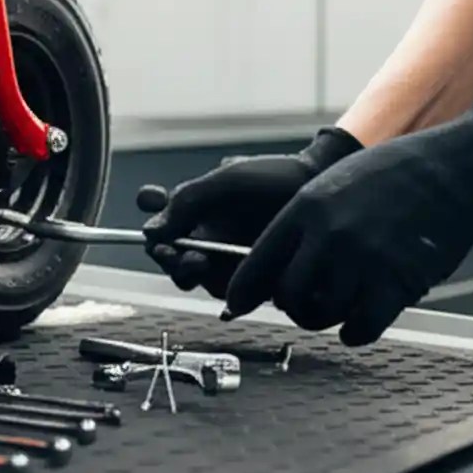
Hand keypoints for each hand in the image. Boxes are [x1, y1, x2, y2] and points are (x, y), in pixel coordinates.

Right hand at [138, 127, 362, 297]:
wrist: (322, 184)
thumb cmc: (274, 175)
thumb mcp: (226, 180)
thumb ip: (186, 202)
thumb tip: (150, 230)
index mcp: (194, 214)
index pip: (159, 235)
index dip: (154, 238)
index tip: (159, 238)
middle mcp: (208, 239)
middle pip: (174, 263)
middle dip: (174, 262)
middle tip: (189, 256)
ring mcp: (230, 261)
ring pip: (199, 281)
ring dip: (196, 276)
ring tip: (206, 263)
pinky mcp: (256, 280)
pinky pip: (234, 296)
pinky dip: (229, 296)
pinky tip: (231, 290)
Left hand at [224, 104, 472, 345]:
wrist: (453, 169)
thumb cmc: (392, 176)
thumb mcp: (333, 184)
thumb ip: (305, 222)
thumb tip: (278, 264)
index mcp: (305, 208)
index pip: (258, 261)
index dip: (243, 290)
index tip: (236, 304)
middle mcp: (329, 235)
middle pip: (287, 296)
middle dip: (292, 307)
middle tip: (305, 305)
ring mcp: (363, 258)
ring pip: (322, 314)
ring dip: (326, 319)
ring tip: (337, 308)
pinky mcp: (398, 281)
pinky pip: (362, 327)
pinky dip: (355, 333)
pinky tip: (357, 325)